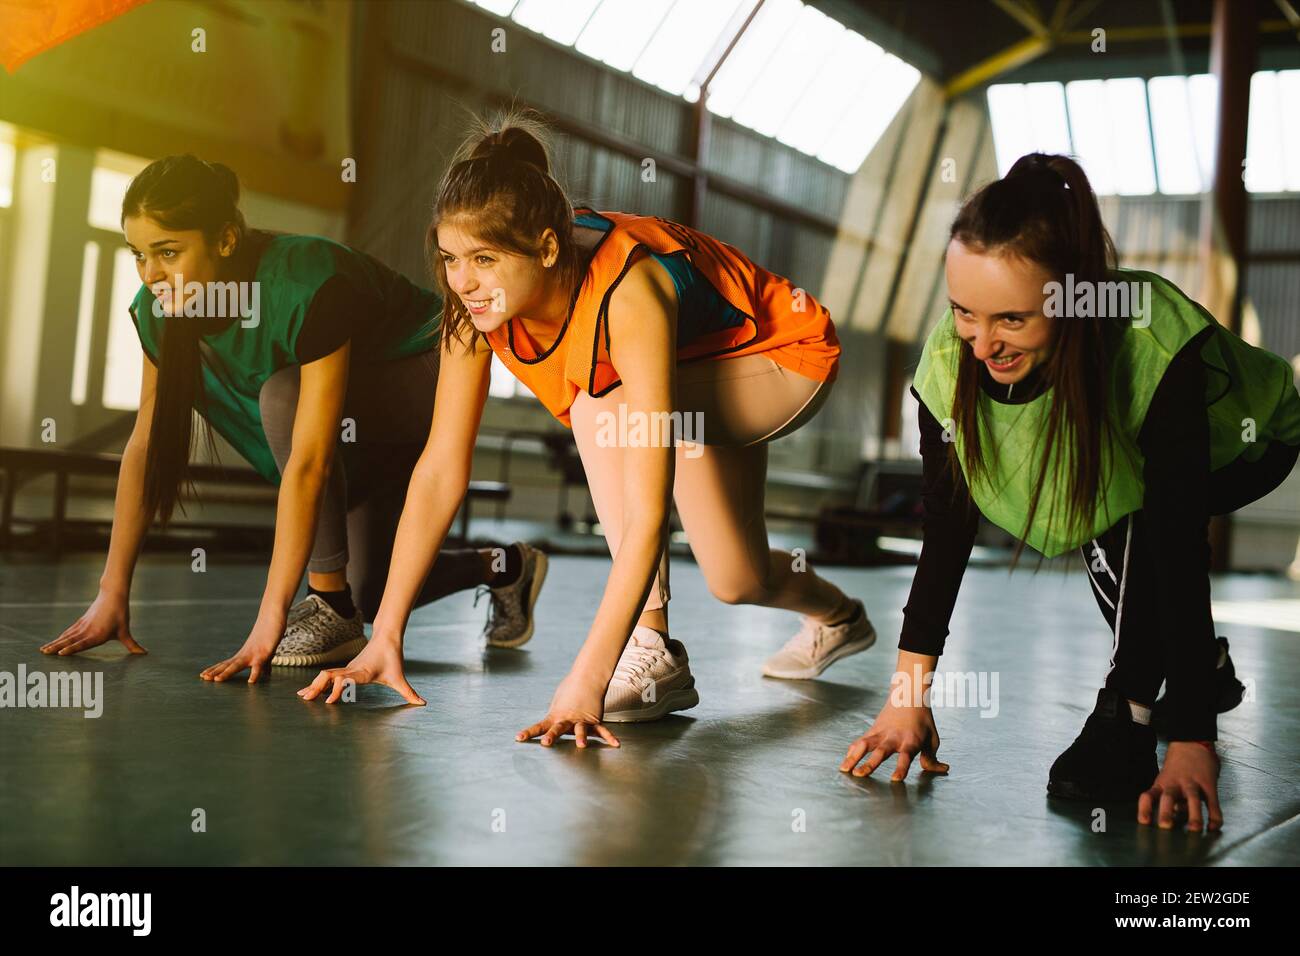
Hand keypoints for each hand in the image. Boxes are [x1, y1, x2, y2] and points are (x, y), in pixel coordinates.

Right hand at [42, 591, 146, 656]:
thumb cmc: (120, 614)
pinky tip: (55, 642)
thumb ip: (132, 645)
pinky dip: (61, 637)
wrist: (113, 595)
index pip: (83, 643)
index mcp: (98, 634)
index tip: (61, 653)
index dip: (72, 649)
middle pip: (70, 640)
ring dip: (55, 642)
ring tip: (43, 650)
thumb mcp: (125, 631)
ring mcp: (83, 626)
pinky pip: (69, 631)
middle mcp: (88, 631)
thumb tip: (144, 654)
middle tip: (45, 653)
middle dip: (57, 647)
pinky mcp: (81, 622)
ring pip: (67, 636)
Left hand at [199, 610, 284, 683]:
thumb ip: (266, 664)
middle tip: (203, 677)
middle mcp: (245, 654)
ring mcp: (253, 653)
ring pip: (237, 665)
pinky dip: (255, 674)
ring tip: (217, 680)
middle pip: (227, 665)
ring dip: (227, 672)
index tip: (203, 675)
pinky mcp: (264, 652)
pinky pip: (259, 666)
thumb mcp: (268, 652)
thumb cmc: (270, 632)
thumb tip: (267, 674)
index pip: (226, 663)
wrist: (273, 614)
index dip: (215, 669)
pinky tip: (251, 682)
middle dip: (215, 671)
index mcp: (244, 654)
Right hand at [297, 635, 423, 704]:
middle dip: (318, 688)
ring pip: (326, 676)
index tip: (329, 702)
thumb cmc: (392, 658)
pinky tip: (308, 691)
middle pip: (330, 677)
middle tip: (306, 700)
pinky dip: (317, 683)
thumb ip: (409, 692)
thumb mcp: (400, 678)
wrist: (386, 638)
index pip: (347, 680)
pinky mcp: (345, 668)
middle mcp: (351, 670)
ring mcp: (346, 668)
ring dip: (314, 685)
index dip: (338, 690)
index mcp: (362, 673)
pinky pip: (328, 676)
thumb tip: (422, 703)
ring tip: (302, 697)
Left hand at [517, 670, 619, 747]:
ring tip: (581, 746)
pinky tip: (616, 744)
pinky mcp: (594, 720)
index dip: (529, 732)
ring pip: (580, 730)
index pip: (540, 726)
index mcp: (556, 715)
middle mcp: (567, 719)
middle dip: (552, 736)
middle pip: (558, 728)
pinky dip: (609, 737)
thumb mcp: (556, 704)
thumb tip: (547, 724)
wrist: (586, 678)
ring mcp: (581, 720)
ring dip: (581, 738)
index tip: (518, 738)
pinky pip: (602, 731)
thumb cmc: (570, 691)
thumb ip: (553, 716)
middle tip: (546, 743)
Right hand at [840, 699, 949, 779]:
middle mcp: (894, 738)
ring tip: (844, 770)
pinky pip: (860, 742)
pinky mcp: (873, 730)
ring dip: (854, 758)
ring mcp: (881, 733)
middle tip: (860, 775)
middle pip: (880, 752)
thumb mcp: (932, 738)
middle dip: (869, 764)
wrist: (909, 695)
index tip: (895, 779)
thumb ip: (932, 757)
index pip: (905, 757)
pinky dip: (853, 751)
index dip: (901, 769)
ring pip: (864, 745)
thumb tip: (942, 769)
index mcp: (910, 741)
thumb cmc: (922, 719)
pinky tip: (846, 761)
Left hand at [1138, 740, 1221, 831]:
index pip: (1149, 796)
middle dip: (1166, 812)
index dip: (1145, 809)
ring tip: (1194, 829)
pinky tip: (1213, 827)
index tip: (1144, 822)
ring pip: (1192, 800)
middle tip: (1165, 826)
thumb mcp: (1166, 779)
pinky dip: (1214, 816)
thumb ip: (1168, 797)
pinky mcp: (1209, 785)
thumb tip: (1174, 815)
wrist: (1192, 743)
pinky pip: (1212, 803)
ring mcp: (1192, 784)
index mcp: (1161, 783)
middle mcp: (1175, 784)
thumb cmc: (1177, 767)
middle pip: (1168, 798)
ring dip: (1193, 815)